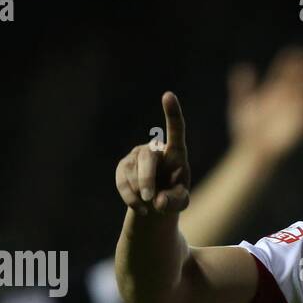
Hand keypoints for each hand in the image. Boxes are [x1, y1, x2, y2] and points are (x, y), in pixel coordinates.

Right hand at [115, 92, 191, 216]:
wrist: (155, 200)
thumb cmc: (173, 196)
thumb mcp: (181, 201)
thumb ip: (176, 201)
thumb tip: (159, 201)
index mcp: (176, 152)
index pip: (175, 130)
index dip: (172, 113)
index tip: (168, 95)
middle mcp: (154, 149)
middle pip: (147, 158)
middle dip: (146, 179)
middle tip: (149, 198)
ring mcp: (136, 156)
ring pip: (133, 173)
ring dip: (140, 193)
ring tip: (150, 205)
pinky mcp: (122, 167)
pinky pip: (122, 182)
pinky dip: (130, 198)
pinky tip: (140, 208)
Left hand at [227, 47, 302, 162]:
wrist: (254, 149)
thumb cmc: (246, 129)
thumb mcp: (241, 104)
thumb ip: (242, 86)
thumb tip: (243, 67)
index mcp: (271, 90)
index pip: (283, 71)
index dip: (289, 61)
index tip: (293, 52)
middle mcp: (283, 98)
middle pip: (296, 78)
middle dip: (302, 68)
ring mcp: (292, 109)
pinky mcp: (299, 122)